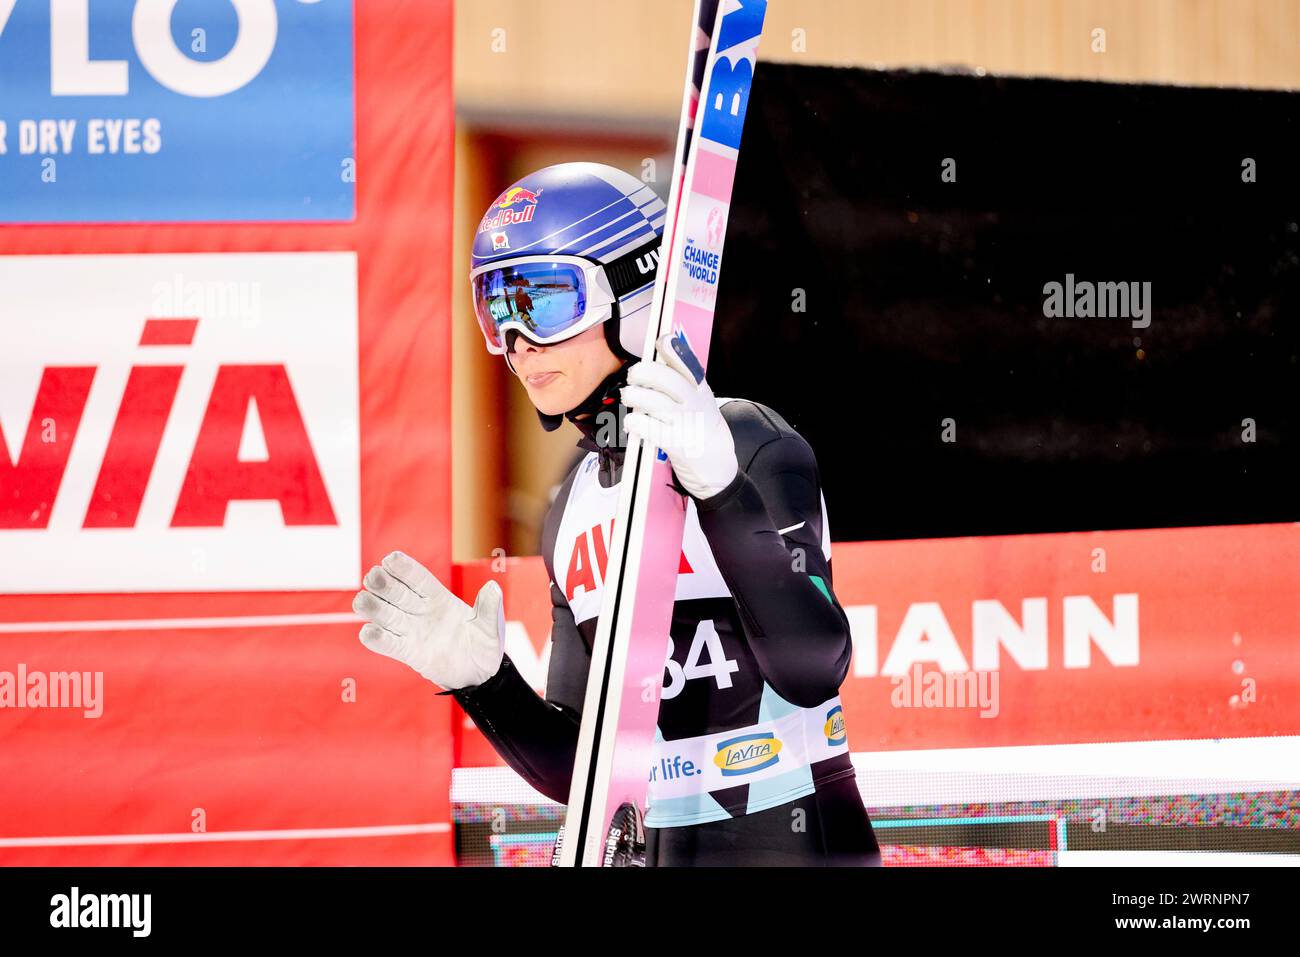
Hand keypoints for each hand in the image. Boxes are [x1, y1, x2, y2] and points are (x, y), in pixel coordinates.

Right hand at [353, 550, 504, 691]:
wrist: (479, 674)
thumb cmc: (484, 645)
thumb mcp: (491, 627)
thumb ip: (489, 608)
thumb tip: (493, 587)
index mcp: (440, 598)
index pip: (418, 578)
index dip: (404, 568)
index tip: (390, 558)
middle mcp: (421, 611)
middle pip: (396, 592)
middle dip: (383, 583)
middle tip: (372, 577)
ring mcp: (412, 630)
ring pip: (386, 614)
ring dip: (372, 607)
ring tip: (362, 602)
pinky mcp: (408, 652)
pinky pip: (388, 643)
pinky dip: (376, 638)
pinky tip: (369, 633)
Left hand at [621, 332, 737, 499]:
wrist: (718, 465)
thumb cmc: (701, 427)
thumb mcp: (700, 399)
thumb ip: (683, 379)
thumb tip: (658, 356)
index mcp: (700, 389)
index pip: (688, 364)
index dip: (674, 349)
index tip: (661, 340)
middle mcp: (694, 403)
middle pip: (667, 380)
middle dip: (645, 373)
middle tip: (633, 375)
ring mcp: (686, 423)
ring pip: (655, 402)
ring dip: (635, 396)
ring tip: (628, 395)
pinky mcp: (676, 443)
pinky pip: (651, 428)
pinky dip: (637, 422)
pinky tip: (632, 421)